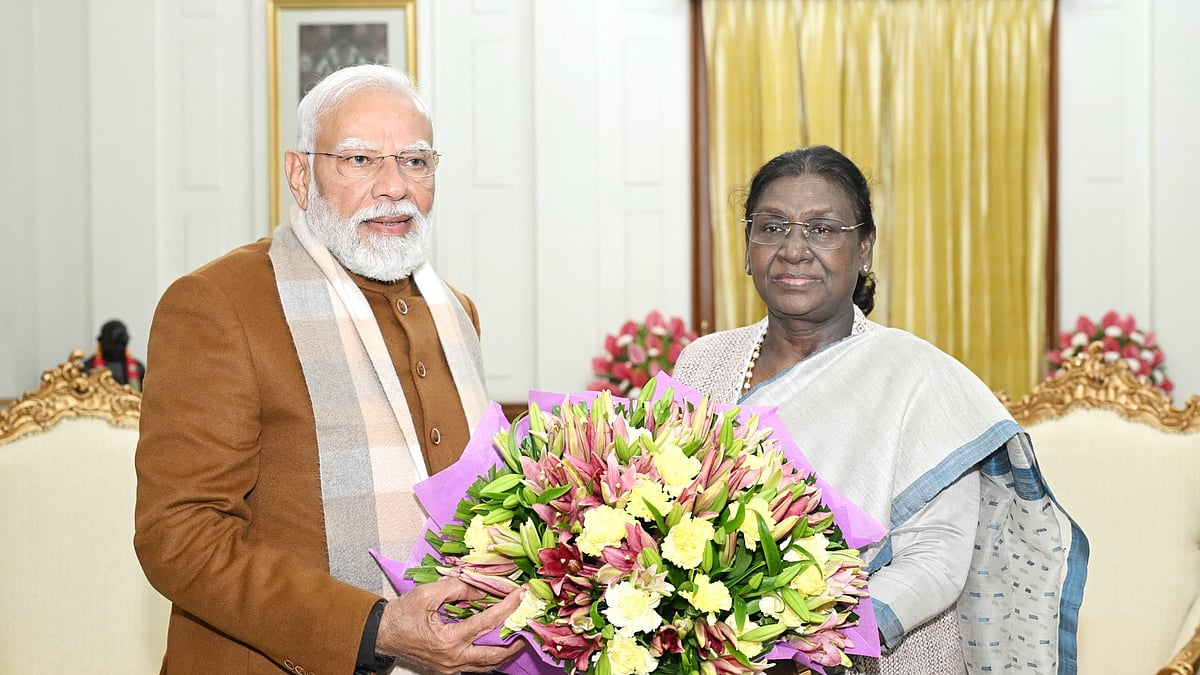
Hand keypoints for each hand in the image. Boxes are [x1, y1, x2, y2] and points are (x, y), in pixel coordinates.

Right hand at [376, 576, 524, 673]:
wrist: (381, 635)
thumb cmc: (401, 615)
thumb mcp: (427, 594)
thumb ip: (456, 588)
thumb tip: (479, 589)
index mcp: (448, 640)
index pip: (487, 622)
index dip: (507, 607)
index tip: (521, 595)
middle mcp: (452, 659)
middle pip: (494, 655)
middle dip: (515, 643)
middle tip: (528, 628)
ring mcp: (450, 668)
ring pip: (486, 665)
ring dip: (504, 653)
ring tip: (517, 638)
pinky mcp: (447, 669)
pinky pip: (474, 666)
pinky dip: (488, 656)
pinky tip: (495, 644)